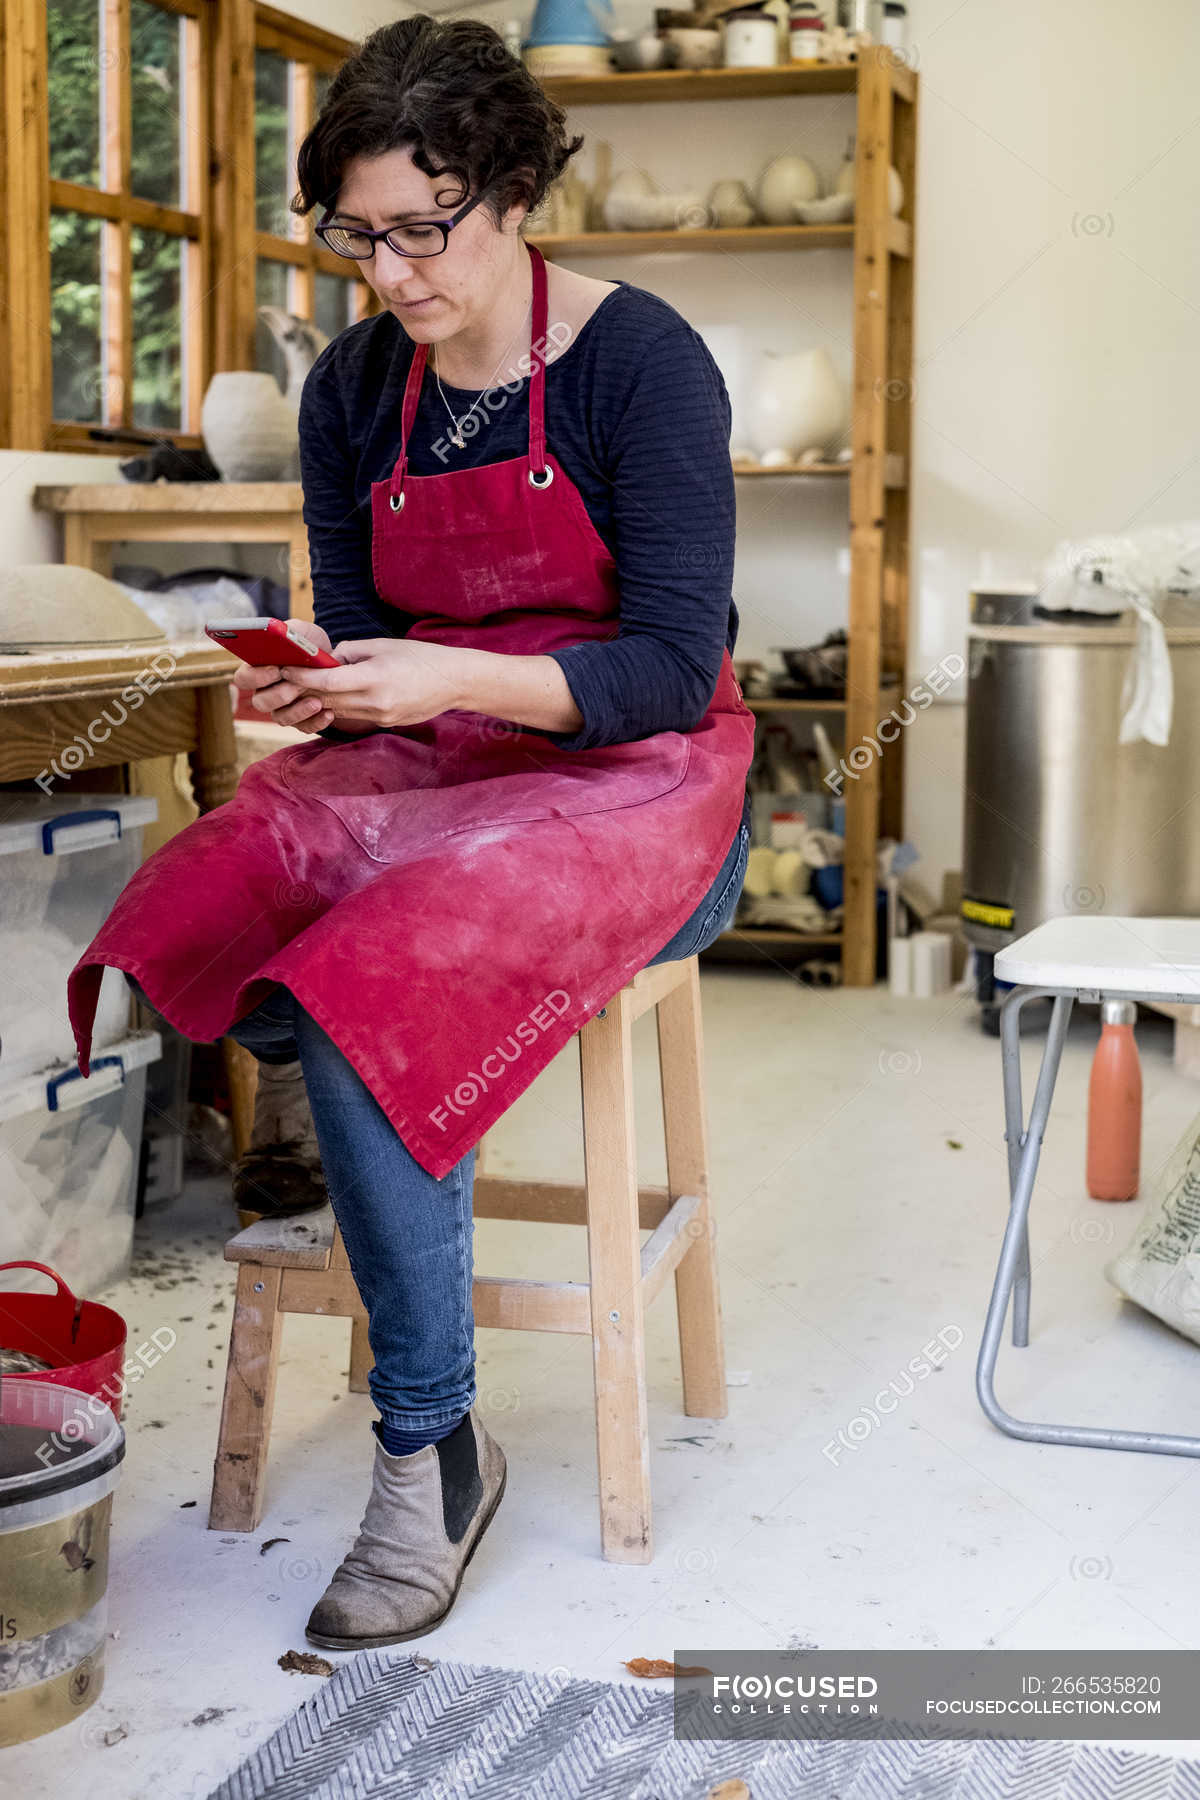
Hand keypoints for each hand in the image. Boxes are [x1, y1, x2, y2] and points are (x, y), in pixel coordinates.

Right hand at [231, 621, 339, 733]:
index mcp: (257, 670)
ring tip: (316, 701)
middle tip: (298, 686)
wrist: (333, 661)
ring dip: (298, 711)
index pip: (243, 679)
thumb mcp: (302, 631)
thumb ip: (290, 631)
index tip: (276, 669)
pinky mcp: (300, 720)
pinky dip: (316, 721)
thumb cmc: (310, 645)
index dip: (256, 677)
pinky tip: (329, 712)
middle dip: (279, 694)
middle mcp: (265, 692)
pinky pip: (303, 727)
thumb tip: (282, 634)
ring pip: (280, 718)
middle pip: (260, 702)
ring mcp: (281, 708)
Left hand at [281, 638, 465, 730]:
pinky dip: (338, 705)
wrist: (453, 682)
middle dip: (304, 689)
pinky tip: (329, 697)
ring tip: (301, 688)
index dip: (302, 676)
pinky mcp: (385, 722)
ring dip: (318, 700)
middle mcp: (375, 702)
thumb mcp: (383, 645)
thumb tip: (327, 659)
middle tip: (283, 679)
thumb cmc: (420, 657)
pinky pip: (353, 715)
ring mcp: (381, 716)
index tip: (285, 668)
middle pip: (328, 699)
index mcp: (374, 678)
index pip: (328, 681)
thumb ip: (351, 652)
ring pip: (337, 710)